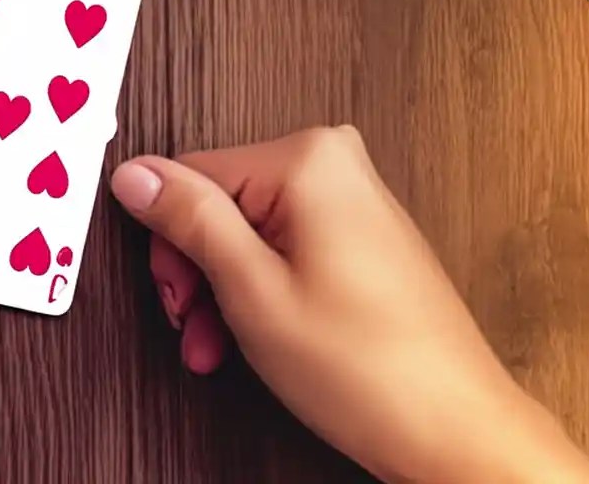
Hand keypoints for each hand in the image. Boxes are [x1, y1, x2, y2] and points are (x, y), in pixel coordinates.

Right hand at [112, 128, 588, 483]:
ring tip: (223, 347)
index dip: (169, 245)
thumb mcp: (251, 290)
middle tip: (196, 328)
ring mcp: (351, 200)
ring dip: (221, 292)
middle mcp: (335, 164)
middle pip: (217, 203)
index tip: (176, 297)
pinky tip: (255, 336)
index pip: (189, 175)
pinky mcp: (359, 235)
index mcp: (308, 159)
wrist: (452, 429)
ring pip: (245, 232)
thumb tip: (136, 174)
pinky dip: (258, 291)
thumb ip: (189, 220)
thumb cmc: (370, 370)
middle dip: (196, 273)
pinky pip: (281, 246)